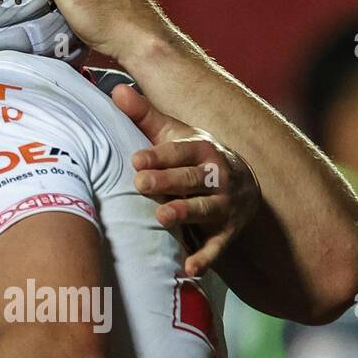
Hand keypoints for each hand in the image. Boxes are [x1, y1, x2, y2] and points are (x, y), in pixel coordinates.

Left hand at [111, 84, 260, 276]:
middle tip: (141, 184)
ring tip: (163, 217)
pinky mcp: (228, 231)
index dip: (159, 155)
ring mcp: (226, 205)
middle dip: (167, 181)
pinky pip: (218, 246)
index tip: (135, 159)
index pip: (180, 151)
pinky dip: (206, 258)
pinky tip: (190, 268)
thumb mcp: (172, 134)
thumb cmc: (191, 156)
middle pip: (191, 179)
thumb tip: (115, 89)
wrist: (242, 182)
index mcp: (203, 149)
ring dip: (186, 213)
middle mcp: (219, 176)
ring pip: (206, 209)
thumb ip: (143, 115)